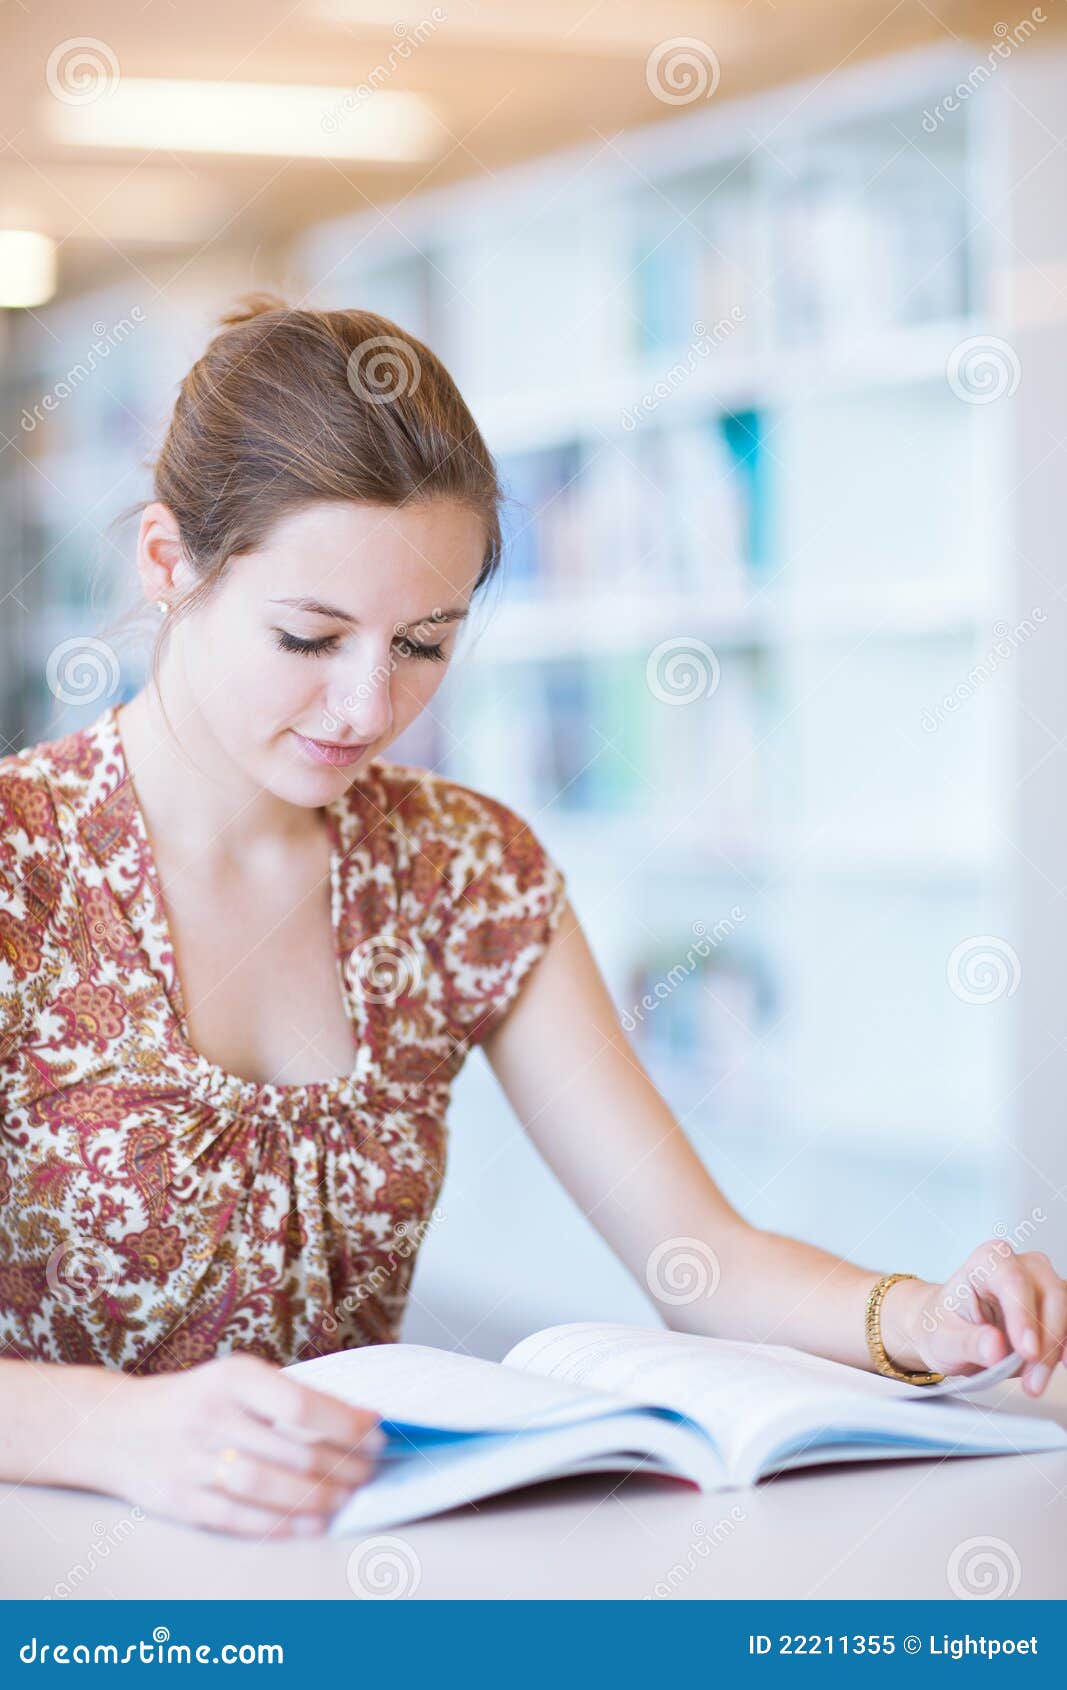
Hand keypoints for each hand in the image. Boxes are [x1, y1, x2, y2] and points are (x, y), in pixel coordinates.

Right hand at [98, 1353, 382, 1536]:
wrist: (113, 1427)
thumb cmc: (195, 1400)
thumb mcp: (235, 1379)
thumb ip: (286, 1397)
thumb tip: (357, 1420)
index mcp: (232, 1377)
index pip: (301, 1405)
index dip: (346, 1425)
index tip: (377, 1434)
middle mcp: (211, 1417)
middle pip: (293, 1452)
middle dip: (343, 1467)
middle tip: (369, 1472)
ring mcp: (191, 1461)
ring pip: (269, 1489)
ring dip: (318, 1499)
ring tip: (347, 1498)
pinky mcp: (178, 1500)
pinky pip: (239, 1519)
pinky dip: (283, 1525)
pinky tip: (313, 1524)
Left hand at [881, 1241, 1066, 1396]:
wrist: (950, 1331)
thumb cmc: (945, 1325)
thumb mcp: (944, 1339)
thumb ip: (968, 1342)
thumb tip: (994, 1346)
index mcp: (987, 1262)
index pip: (1014, 1281)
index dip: (1024, 1316)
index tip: (1027, 1351)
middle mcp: (1019, 1266)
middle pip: (1049, 1295)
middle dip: (1046, 1342)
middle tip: (1032, 1380)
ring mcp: (1040, 1285)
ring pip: (1065, 1310)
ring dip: (1056, 1350)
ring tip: (1035, 1383)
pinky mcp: (1054, 1308)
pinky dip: (1066, 1348)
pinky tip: (1061, 1366)